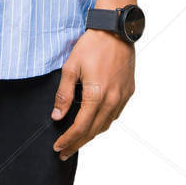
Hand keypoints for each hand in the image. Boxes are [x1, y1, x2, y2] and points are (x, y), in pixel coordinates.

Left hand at [51, 29, 135, 161]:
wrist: (116, 32)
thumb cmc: (90, 47)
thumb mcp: (70, 68)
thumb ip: (64, 94)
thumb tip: (57, 116)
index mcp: (97, 96)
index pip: (81, 127)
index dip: (68, 139)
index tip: (57, 148)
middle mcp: (113, 101)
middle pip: (94, 131)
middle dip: (78, 143)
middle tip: (63, 152)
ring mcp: (123, 97)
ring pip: (106, 124)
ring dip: (91, 135)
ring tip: (76, 141)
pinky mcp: (128, 92)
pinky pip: (115, 115)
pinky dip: (102, 123)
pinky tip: (93, 124)